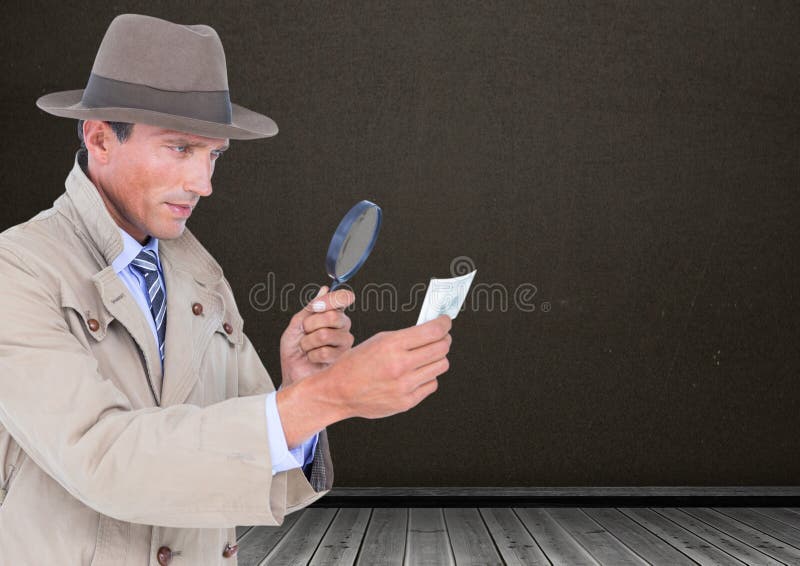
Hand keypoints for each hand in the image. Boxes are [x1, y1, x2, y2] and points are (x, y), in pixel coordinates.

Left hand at [279, 286, 355, 387]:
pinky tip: (314, 358)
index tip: (315, 307)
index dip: (329, 300)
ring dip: (308, 342)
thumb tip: (324, 289)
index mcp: (333, 313)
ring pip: (325, 335)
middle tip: (305, 333)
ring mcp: (344, 342)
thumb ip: (311, 308)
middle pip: (332, 316)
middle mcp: (342, 325)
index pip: (343, 298)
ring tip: (308, 348)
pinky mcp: (342, 358)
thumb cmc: (294, 349)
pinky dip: (312, 355)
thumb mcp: (297, 323)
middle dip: (310, 325)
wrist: (292, 372)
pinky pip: (324, 352)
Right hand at [327, 314, 452, 418]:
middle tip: (440, 337)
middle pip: (442, 348)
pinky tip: (415, 374)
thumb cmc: (355, 364)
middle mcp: (400, 366)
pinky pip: (431, 384)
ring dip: (437, 359)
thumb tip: (432, 329)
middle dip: (444, 340)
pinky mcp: (407, 401)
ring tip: (426, 356)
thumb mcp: (378, 340)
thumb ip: (406, 336)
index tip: (445, 322)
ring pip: (440, 366)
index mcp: (392, 345)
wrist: (338, 391)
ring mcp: (405, 386)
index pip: (433, 331)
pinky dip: (427, 377)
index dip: (444, 324)